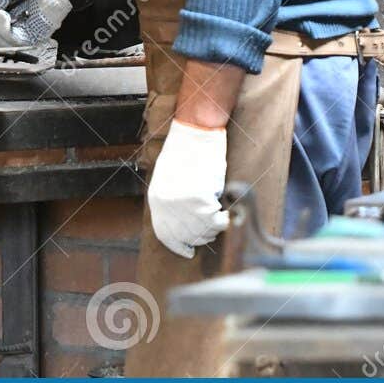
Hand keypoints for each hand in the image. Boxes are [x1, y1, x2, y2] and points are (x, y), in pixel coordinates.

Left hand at [146, 119, 227, 257]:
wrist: (195, 131)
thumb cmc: (185, 150)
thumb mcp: (167, 178)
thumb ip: (171, 201)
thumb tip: (183, 223)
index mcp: (156, 200)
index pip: (165, 235)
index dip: (178, 245)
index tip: (188, 251)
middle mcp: (167, 206)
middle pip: (187, 236)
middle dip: (201, 236)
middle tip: (212, 226)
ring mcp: (183, 205)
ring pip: (204, 231)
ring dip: (213, 227)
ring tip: (218, 213)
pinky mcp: (201, 200)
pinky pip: (217, 221)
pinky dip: (225, 220)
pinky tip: (227, 213)